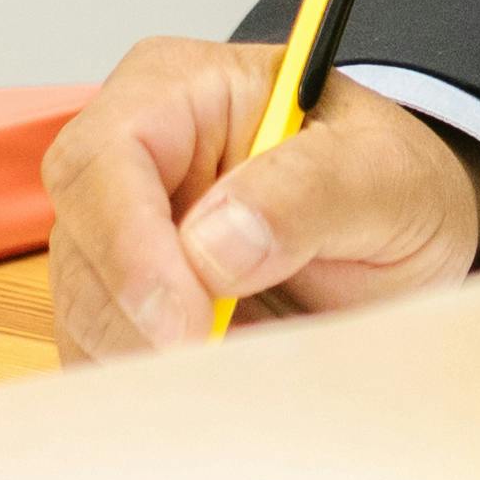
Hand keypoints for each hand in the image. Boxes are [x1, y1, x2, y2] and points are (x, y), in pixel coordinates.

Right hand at [41, 35, 479, 358]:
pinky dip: (149, 388)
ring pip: (83, 311)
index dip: (130, 246)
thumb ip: (309, 192)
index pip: (106, 157)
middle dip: (139, 318)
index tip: (185, 322)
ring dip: (148, 360)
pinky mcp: (120, 307)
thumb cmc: (387, 183)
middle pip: (80, 242)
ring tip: (240, 365)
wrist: (400, 238)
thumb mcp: (384, 174)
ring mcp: (114, 237)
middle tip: (217, 366)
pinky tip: (215, 387)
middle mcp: (128, 160)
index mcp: (178, 91)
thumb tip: (215, 242)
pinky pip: (101, 356)